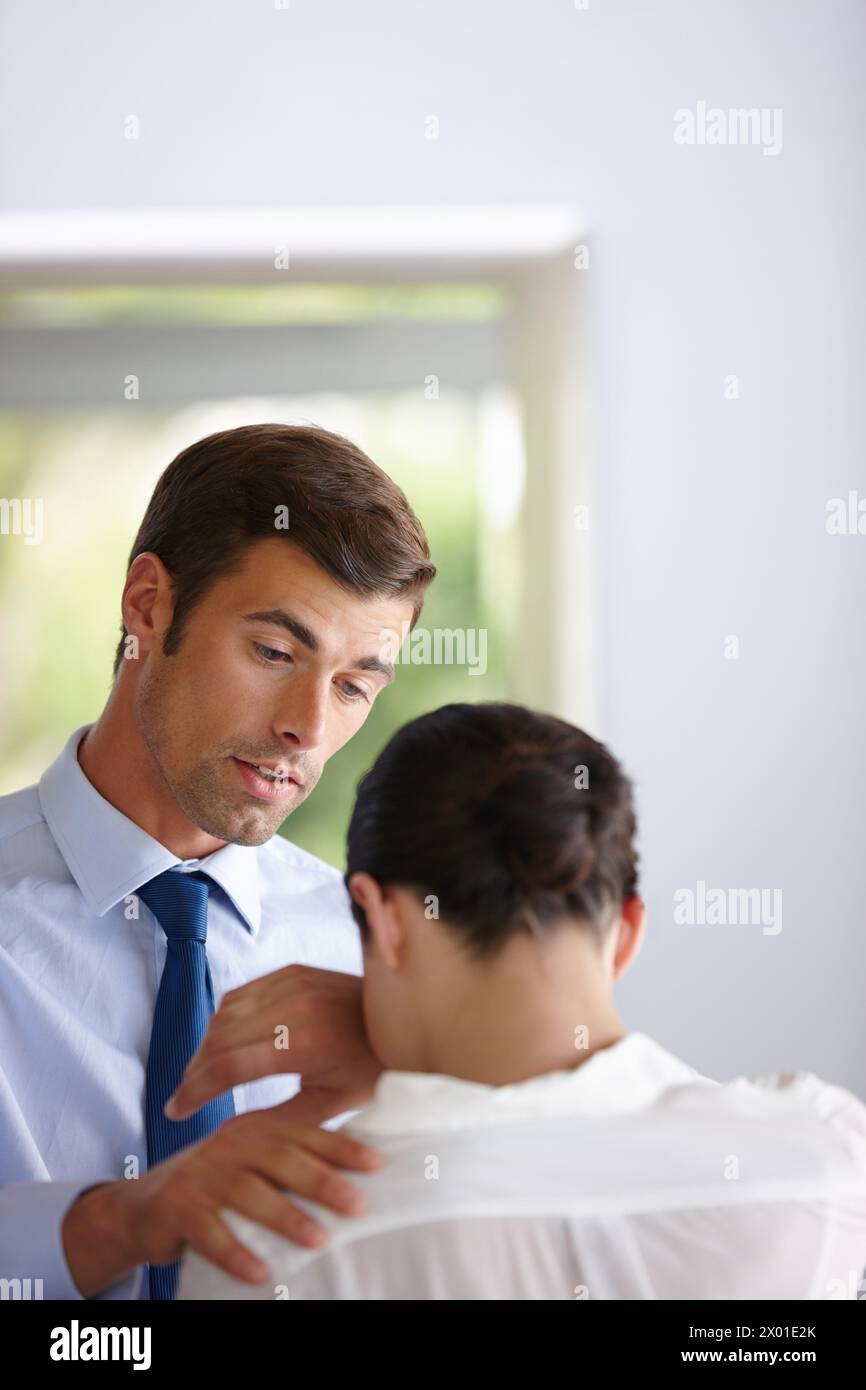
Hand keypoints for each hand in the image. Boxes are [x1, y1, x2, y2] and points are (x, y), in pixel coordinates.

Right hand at [62, 1111, 385, 1296]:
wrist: (143, 1206)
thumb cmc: (215, 1185)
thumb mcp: (252, 1165)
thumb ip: (291, 1161)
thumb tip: (355, 1174)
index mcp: (254, 1130)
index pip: (305, 1136)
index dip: (341, 1148)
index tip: (378, 1165)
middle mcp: (230, 1145)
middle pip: (282, 1159)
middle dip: (322, 1181)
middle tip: (357, 1203)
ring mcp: (202, 1173)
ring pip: (249, 1193)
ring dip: (286, 1218)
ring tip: (319, 1239)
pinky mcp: (178, 1206)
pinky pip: (210, 1232)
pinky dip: (235, 1253)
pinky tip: (260, 1273)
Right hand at [166, 965, 382, 1125]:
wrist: (405, 1016)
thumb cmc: (372, 1067)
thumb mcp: (329, 1104)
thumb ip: (275, 1121)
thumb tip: (224, 1137)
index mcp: (302, 1043)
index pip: (226, 1068)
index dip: (193, 1092)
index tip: (176, 1112)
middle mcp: (292, 1004)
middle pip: (216, 1039)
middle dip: (193, 1071)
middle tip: (183, 1098)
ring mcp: (291, 980)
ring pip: (223, 1014)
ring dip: (205, 1045)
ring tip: (201, 1075)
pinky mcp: (292, 969)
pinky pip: (242, 994)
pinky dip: (224, 1019)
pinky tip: (223, 1043)